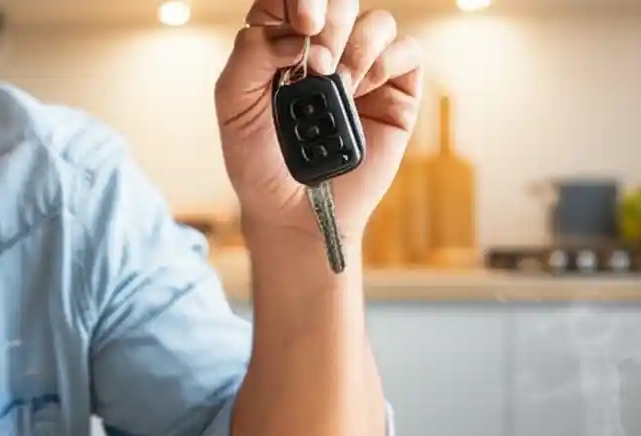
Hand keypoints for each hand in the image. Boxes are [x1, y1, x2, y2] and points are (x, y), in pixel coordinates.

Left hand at [216, 0, 424, 248]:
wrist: (291, 211)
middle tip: (317, 64)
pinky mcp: (394, 89)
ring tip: (337, 87)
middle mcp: (323, 46)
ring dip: (357, 48)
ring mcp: (361, 65)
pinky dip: (386, 63)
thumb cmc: (258, 160)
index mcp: (279, 39)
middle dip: (329, 23)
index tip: (304, 21)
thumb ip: (250, 56)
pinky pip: (407, 50)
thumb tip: (300, 36)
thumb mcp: (233, 106)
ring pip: (376, 20)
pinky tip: (362, 90)